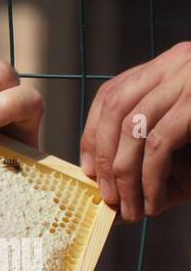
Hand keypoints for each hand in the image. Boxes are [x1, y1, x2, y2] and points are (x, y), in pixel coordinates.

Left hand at [80, 41, 190, 220]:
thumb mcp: (189, 128)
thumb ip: (151, 141)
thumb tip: (103, 176)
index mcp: (172, 63)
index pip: (113, 94)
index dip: (93, 133)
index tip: (89, 169)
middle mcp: (179, 61)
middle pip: (115, 109)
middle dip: (105, 158)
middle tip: (109, 198)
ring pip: (133, 129)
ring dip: (125, 176)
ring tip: (132, 208)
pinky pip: (160, 144)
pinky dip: (150, 179)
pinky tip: (155, 203)